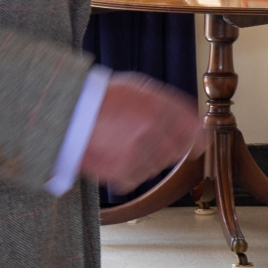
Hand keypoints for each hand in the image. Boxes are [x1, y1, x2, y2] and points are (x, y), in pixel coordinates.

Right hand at [79, 72, 203, 192]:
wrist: (66, 114)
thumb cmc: (101, 98)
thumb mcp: (137, 88)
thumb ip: (164, 103)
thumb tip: (187, 118)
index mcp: (160, 107)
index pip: (193, 126)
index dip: (198, 136)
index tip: (200, 142)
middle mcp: (155, 130)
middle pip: (179, 148)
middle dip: (174, 148)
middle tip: (155, 144)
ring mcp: (140, 152)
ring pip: (158, 165)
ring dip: (150, 159)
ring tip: (127, 145)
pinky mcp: (123, 171)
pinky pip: (135, 179)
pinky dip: (129, 174)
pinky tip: (116, 158)